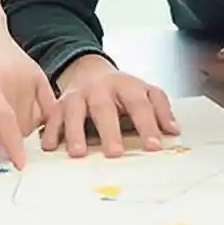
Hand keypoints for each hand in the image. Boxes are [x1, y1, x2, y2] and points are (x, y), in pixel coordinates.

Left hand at [0, 19, 56, 169]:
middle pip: (22, 127)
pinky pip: (48, 107)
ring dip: (24, 126)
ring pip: (35, 120)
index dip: (13, 145)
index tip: (20, 164)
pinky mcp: (40, 75)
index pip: (6, 121)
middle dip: (11, 135)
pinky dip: (41, 116)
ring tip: (8, 110)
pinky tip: (29, 113)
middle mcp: (14, 83)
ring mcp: (30, 78)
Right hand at [42, 54, 179, 157]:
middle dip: (109, 131)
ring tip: (79, 153)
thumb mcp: (145, 91)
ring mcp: (77, 96)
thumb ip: (160, 108)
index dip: (147, 125)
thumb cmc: (120, 89)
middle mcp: (99, 89)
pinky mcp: (59, 104)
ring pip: (74, 111)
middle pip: (104, 108)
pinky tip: (50, 146)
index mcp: (125, 85)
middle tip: (115, 154)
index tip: (153, 146)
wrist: (89, 71)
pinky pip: (53, 117)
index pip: (138, 104)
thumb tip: (173, 130)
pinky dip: (50, 131)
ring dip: (75, 132)